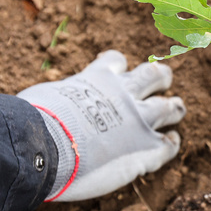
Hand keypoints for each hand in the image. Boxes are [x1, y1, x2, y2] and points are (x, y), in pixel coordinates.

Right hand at [18, 50, 184, 201]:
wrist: (47, 148)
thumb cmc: (35, 124)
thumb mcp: (43, 99)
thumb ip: (57, 102)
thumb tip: (38, 112)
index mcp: (98, 78)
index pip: (115, 61)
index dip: (117, 67)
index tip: (115, 71)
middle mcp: (124, 93)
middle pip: (154, 75)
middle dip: (158, 77)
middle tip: (160, 82)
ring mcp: (140, 120)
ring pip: (171, 107)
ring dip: (174, 108)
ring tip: (175, 109)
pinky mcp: (147, 148)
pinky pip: (169, 144)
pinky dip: (171, 143)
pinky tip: (169, 143)